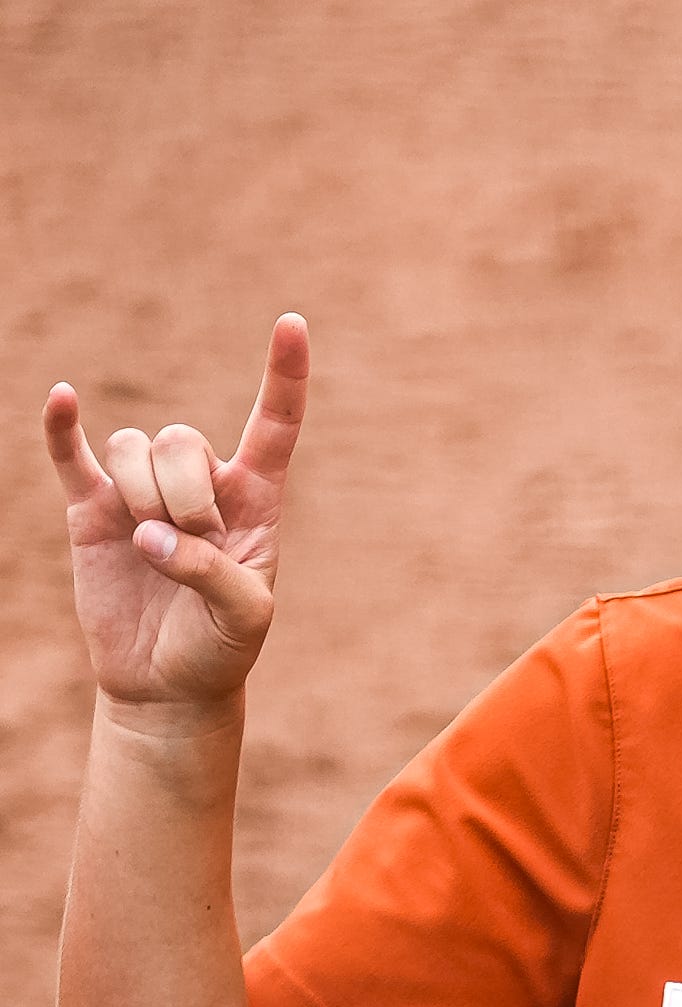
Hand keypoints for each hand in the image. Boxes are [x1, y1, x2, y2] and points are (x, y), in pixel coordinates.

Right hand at [45, 316, 308, 723]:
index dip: (285, 375)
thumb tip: (149, 536)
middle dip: (185, 491)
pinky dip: (63, 428)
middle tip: (194, 541)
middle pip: (183, 439)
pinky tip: (62, 399)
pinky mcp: (92, 509)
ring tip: (151, 546)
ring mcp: (143, 492)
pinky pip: (73, 455)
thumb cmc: (220, 648)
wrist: (166, 684)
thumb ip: (213, 573)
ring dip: (143, 492)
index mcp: (256, 500)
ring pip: (135, 446)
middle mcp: (201, 484)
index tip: (294, 323)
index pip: (274, 423)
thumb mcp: (245, 618)